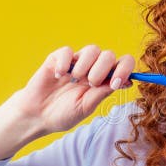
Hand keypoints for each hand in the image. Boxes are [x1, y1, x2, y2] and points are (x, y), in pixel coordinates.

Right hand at [9, 44, 135, 135]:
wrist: (37, 116)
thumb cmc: (63, 113)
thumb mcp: (86, 107)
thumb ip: (104, 92)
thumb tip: (128, 81)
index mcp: (103, 80)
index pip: (122, 64)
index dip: (125, 69)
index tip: (117, 82)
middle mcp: (92, 68)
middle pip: (109, 55)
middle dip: (103, 69)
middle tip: (91, 84)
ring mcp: (75, 62)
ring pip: (92, 49)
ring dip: (86, 65)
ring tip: (74, 80)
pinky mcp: (57, 59)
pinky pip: (67, 51)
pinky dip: (65, 62)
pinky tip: (58, 76)